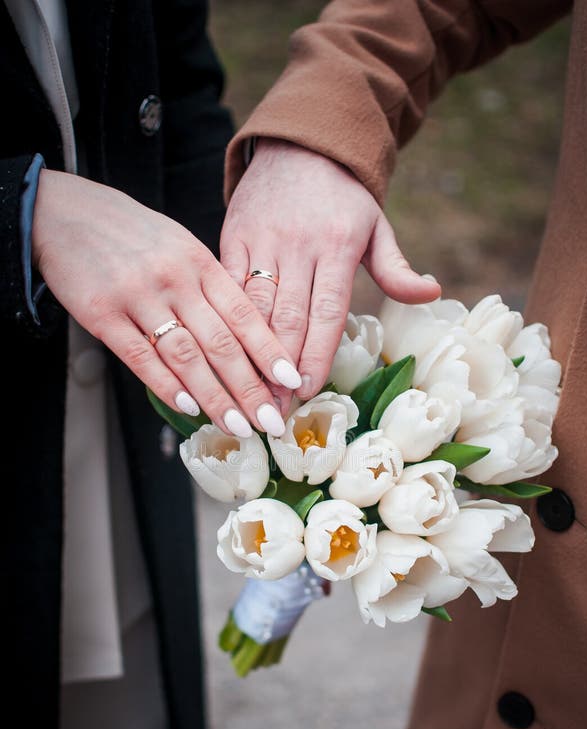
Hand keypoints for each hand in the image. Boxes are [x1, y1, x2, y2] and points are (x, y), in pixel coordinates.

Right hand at [32, 169, 301, 436]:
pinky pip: (139, 356)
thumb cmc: (128, 233)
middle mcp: (174, 279)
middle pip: (221, 342)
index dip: (270, 352)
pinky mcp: (101, 314)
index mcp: (199, 261)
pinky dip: (166, 384)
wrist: (62, 211)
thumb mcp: (179, 245)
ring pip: (186, 355)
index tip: (292, 382)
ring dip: (215, 397)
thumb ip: (209, 286)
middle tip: (271, 422)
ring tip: (237, 427)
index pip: (244, 314)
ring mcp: (137, 296)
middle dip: (250, 388)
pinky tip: (188, 406)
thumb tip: (244, 336)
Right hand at [220, 139, 440, 408]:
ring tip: (250, 392)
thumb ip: (396, 268)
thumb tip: (432, 293)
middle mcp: (298, 244)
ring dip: (251, 353)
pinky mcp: (233, 236)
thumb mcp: (376, 227)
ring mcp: (262, 239)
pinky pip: (229, 285)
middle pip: (289, 317)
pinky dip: (227, 320)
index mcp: (338, 246)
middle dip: (281, 367)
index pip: (327, 311)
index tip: (307, 390)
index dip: (316, 354)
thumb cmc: (344, 198)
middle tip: (275, 407)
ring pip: (255, 306)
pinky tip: (223, 352)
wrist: (300, 144)